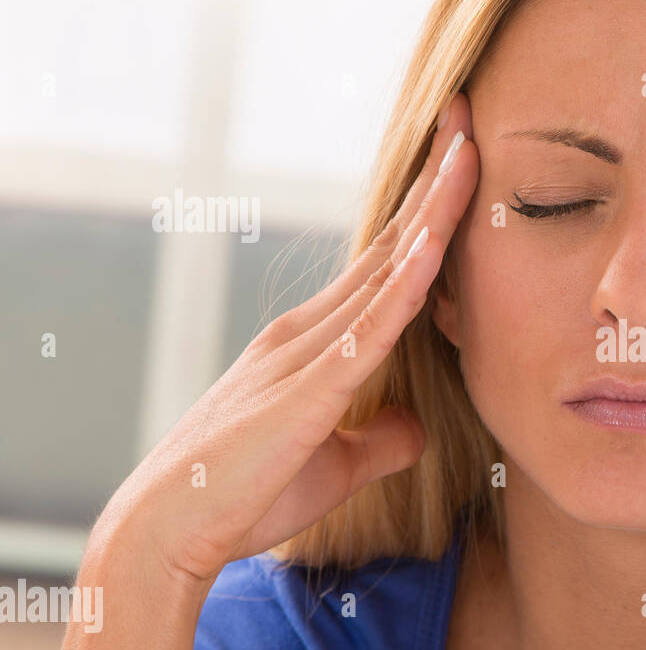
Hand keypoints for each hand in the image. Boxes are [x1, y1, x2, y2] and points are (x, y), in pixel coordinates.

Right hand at [93, 92, 479, 583]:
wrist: (171, 528)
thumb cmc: (246, 494)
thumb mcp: (335, 464)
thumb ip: (380, 438)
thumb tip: (418, 426)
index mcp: (318, 341)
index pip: (388, 265)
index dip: (429, 215)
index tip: (463, 165)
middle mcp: (311, 330)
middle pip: (390, 245)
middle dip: (435, 184)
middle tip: (470, 121)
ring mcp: (306, 352)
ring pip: (384, 271)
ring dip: (430, 213)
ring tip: (467, 153)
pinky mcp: (307, 389)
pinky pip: (366, 329)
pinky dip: (402, 285)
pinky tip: (431, 246)